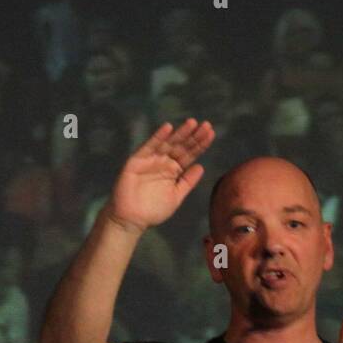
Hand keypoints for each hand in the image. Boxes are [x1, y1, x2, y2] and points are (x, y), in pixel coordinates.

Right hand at [103, 118, 213, 234]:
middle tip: (206, 125)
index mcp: (174, 170)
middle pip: (181, 146)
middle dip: (193, 136)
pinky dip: (158, 137)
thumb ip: (188, 182)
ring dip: (180, 133)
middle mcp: (164, 162)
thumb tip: (201, 166)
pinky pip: (149, 146)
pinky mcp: (138, 160)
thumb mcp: (176, 196)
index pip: (189, 154)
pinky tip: (168, 128)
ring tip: (192, 123)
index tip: (211, 133)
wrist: (131, 220)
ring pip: (168, 144)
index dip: (200, 144)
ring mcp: (151, 159)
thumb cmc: (153, 211)